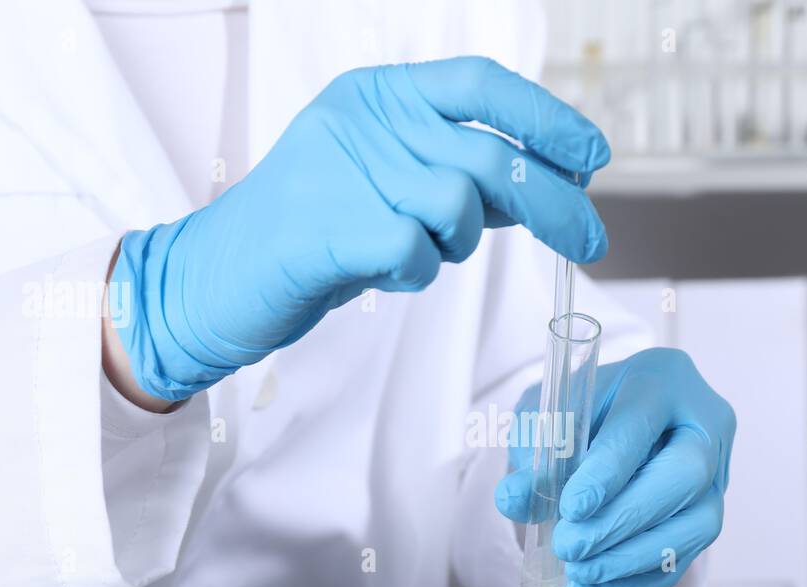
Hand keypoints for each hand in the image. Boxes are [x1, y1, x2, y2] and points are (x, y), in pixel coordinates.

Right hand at [112, 57, 610, 400]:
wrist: (213, 279)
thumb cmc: (311, 237)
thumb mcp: (388, 187)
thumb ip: (457, 177)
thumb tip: (546, 183)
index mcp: (377, 95)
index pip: (481, 86)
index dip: (546, 117)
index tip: (593, 156)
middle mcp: (361, 118)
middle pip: (489, 156)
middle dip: (555, 204)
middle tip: (590, 241)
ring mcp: (340, 166)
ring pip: (457, 207)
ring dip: (455, 247)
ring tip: (413, 254)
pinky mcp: (326, 224)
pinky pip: (417, 252)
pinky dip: (414, 273)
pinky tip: (380, 272)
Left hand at [496, 348, 735, 586]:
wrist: (610, 431)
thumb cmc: (580, 415)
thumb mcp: (545, 418)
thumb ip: (532, 452)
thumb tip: (514, 498)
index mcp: (662, 380)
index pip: (641, 425)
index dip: (608, 470)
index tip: (572, 507)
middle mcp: (703, 423)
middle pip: (684, 475)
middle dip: (623, 519)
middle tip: (570, 545)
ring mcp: (717, 474)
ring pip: (695, 524)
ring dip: (630, 557)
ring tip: (578, 572)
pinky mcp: (709, 515)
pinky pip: (683, 558)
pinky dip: (634, 580)